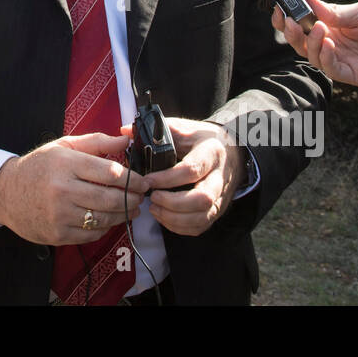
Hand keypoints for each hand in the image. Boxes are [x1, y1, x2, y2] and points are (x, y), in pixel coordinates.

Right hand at [0, 133, 148, 244]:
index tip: (143, 180)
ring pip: (103, 218)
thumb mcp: (64, 146)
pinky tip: (110, 219)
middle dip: (132, 198)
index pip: (109, 172)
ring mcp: (59, 214)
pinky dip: (105, 227)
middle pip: (110, 198)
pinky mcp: (58, 233)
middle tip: (142, 196)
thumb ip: (97, 142)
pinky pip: (91, 234)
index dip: (133, 178)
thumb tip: (126, 138)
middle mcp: (62, 189)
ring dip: (124, 215)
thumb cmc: (39, 166)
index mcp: (65, 163)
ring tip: (132, 209)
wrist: (6, 192)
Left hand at [127, 119, 242, 235]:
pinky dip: (181, 227)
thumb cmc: (202, 140)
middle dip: (172, 203)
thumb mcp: (184, 128)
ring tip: (154, 209)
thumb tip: (125, 131)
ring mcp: (220, 196)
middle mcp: (219, 177)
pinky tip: (164, 217)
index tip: (147, 180)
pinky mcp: (217, 210)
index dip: (167, 178)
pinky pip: (201, 226)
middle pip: (201, 198)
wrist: (232, 152)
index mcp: (210, 153)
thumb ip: (157, 130)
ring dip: (175, 218)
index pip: (191, 169)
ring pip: (202, 216)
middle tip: (152, 198)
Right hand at [271, 0, 357, 88]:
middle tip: (287, 19)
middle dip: (291, 32)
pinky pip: (333, 69)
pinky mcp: (354, 75)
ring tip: (317, 28)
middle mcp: (335, 44)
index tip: (280, 9)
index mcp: (334, 26)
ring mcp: (344, 60)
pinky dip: (326, 57)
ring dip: (310, 42)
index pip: (304, 24)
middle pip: (302, 43)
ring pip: (314, 56)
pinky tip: (329, 42)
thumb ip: (334, 12)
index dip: (289, 18)